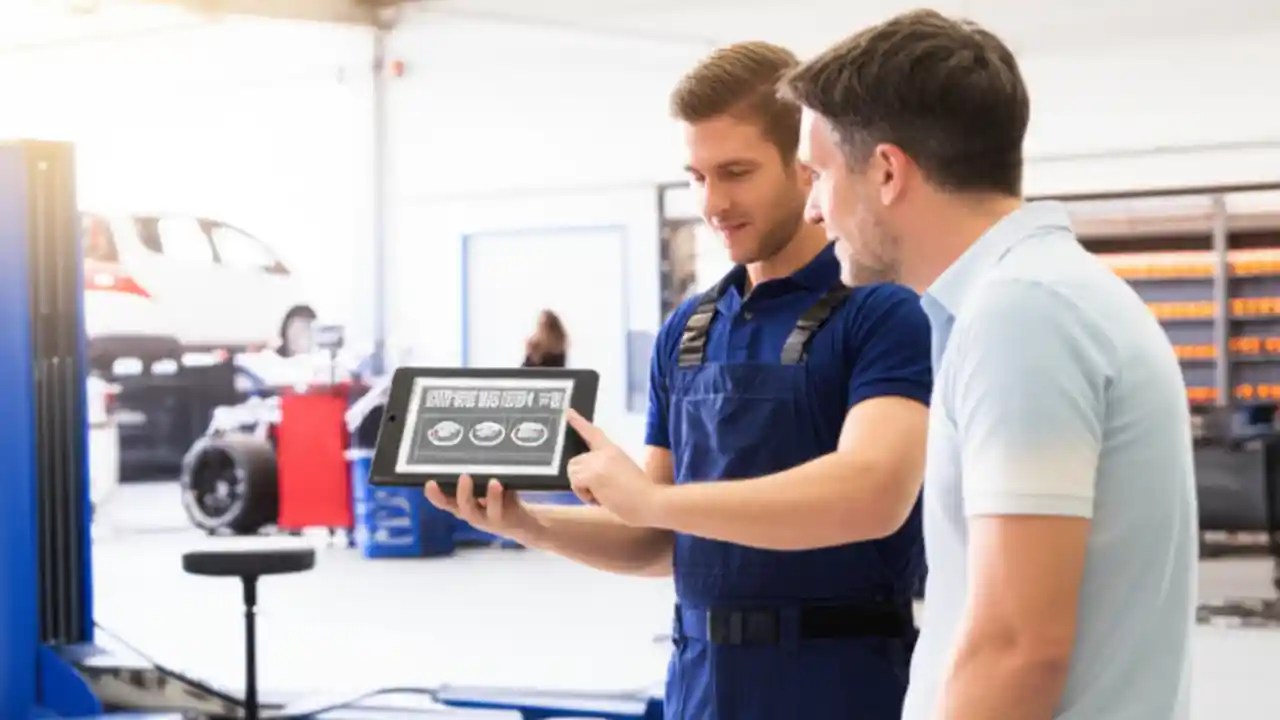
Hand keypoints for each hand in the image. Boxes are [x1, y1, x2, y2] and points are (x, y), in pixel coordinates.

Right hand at [424, 474, 546, 545]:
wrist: (521, 523)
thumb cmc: (499, 499)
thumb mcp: (486, 486)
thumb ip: (480, 476)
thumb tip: (475, 452)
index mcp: (463, 505)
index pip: (444, 502)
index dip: (434, 495)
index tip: (429, 483)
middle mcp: (472, 515)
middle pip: (462, 508)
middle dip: (461, 493)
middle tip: (464, 476)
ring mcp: (487, 520)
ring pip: (483, 512)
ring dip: (488, 496)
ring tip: (493, 482)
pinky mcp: (503, 521)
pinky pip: (501, 509)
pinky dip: (501, 497)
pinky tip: (503, 485)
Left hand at [565, 409, 662, 525]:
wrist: (649, 500)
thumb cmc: (641, 493)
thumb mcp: (624, 472)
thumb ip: (606, 468)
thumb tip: (590, 479)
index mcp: (613, 450)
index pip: (593, 433)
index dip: (579, 422)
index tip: (568, 412)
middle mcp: (603, 453)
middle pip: (575, 461)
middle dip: (582, 478)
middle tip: (599, 491)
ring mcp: (597, 462)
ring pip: (573, 472)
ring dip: (582, 487)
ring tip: (600, 496)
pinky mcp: (592, 475)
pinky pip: (575, 483)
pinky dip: (583, 495)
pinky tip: (600, 499)